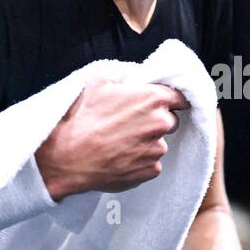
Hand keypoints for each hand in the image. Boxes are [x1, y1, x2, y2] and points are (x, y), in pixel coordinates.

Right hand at [35, 78, 187, 199]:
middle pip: (171, 121)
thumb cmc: (82, 119)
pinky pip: (151, 163)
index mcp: (152, 98)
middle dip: (155, 121)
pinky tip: (120, 157)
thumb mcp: (98, 83)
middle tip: (131, 124)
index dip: (171, 100)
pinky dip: (140, 161)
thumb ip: (124, 78)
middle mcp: (160, 124)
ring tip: (120, 143)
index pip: (181, 97)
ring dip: (146, 143)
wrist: (68, 157)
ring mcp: (157, 149)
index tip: (164, 104)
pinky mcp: (151, 170)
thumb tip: (132, 79)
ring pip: (159, 144)